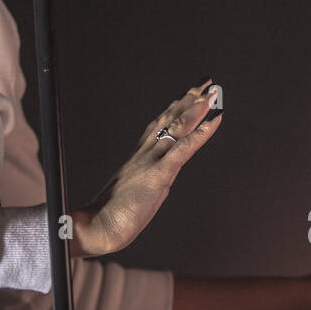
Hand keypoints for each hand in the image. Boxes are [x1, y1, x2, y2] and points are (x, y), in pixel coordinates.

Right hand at [68, 78, 223, 256]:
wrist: (96, 227)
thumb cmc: (109, 215)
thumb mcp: (129, 192)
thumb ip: (141, 181)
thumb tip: (154, 183)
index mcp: (138, 157)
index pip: (159, 125)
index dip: (175, 108)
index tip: (188, 94)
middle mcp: (145, 153)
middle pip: (169, 119)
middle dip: (189, 99)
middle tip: (206, 82)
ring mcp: (151, 162)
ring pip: (177, 128)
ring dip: (197, 109)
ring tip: (213, 93)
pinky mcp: (158, 176)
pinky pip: (183, 150)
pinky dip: (201, 134)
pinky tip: (214, 121)